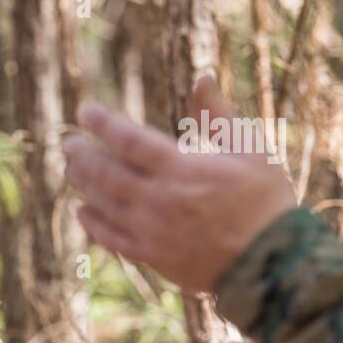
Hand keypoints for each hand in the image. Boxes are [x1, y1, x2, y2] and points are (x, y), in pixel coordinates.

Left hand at [64, 75, 295, 293]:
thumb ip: (219, 115)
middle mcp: (159, 200)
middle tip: (68, 142)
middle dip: (83, 154)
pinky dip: (92, 223)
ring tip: (71, 168)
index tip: (86, 112)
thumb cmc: (267, 202)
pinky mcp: (151, 256)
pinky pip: (111, 238)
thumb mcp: (251, 149)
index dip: (104, 123)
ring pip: (103, 203)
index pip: (129, 140)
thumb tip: (202, 76)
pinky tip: (81, 211)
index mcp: (182, 169)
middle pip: (106, 172)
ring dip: (83, 183)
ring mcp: (151, 231)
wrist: (274, 266)